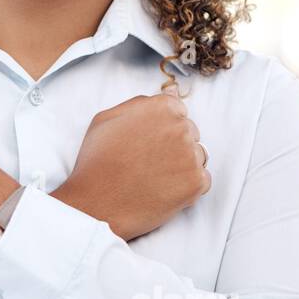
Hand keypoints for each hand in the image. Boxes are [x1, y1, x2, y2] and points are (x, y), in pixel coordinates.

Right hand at [52, 92, 210, 241]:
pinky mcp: (196, 183)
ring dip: (181, 166)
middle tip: (147, 163)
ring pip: (197, 156)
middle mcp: (180, 127)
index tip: (149, 142)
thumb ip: (140, 103)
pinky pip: (203, 179)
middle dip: (173, 146)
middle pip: (190, 133)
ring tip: (153, 178)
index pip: (178, 111)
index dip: (162, 128)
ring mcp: (191, 156)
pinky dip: (187, 186)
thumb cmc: (97, 163)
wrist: (96, 205)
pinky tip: (163, 190)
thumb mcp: (106, 120)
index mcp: (160, 108)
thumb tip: (170, 93)